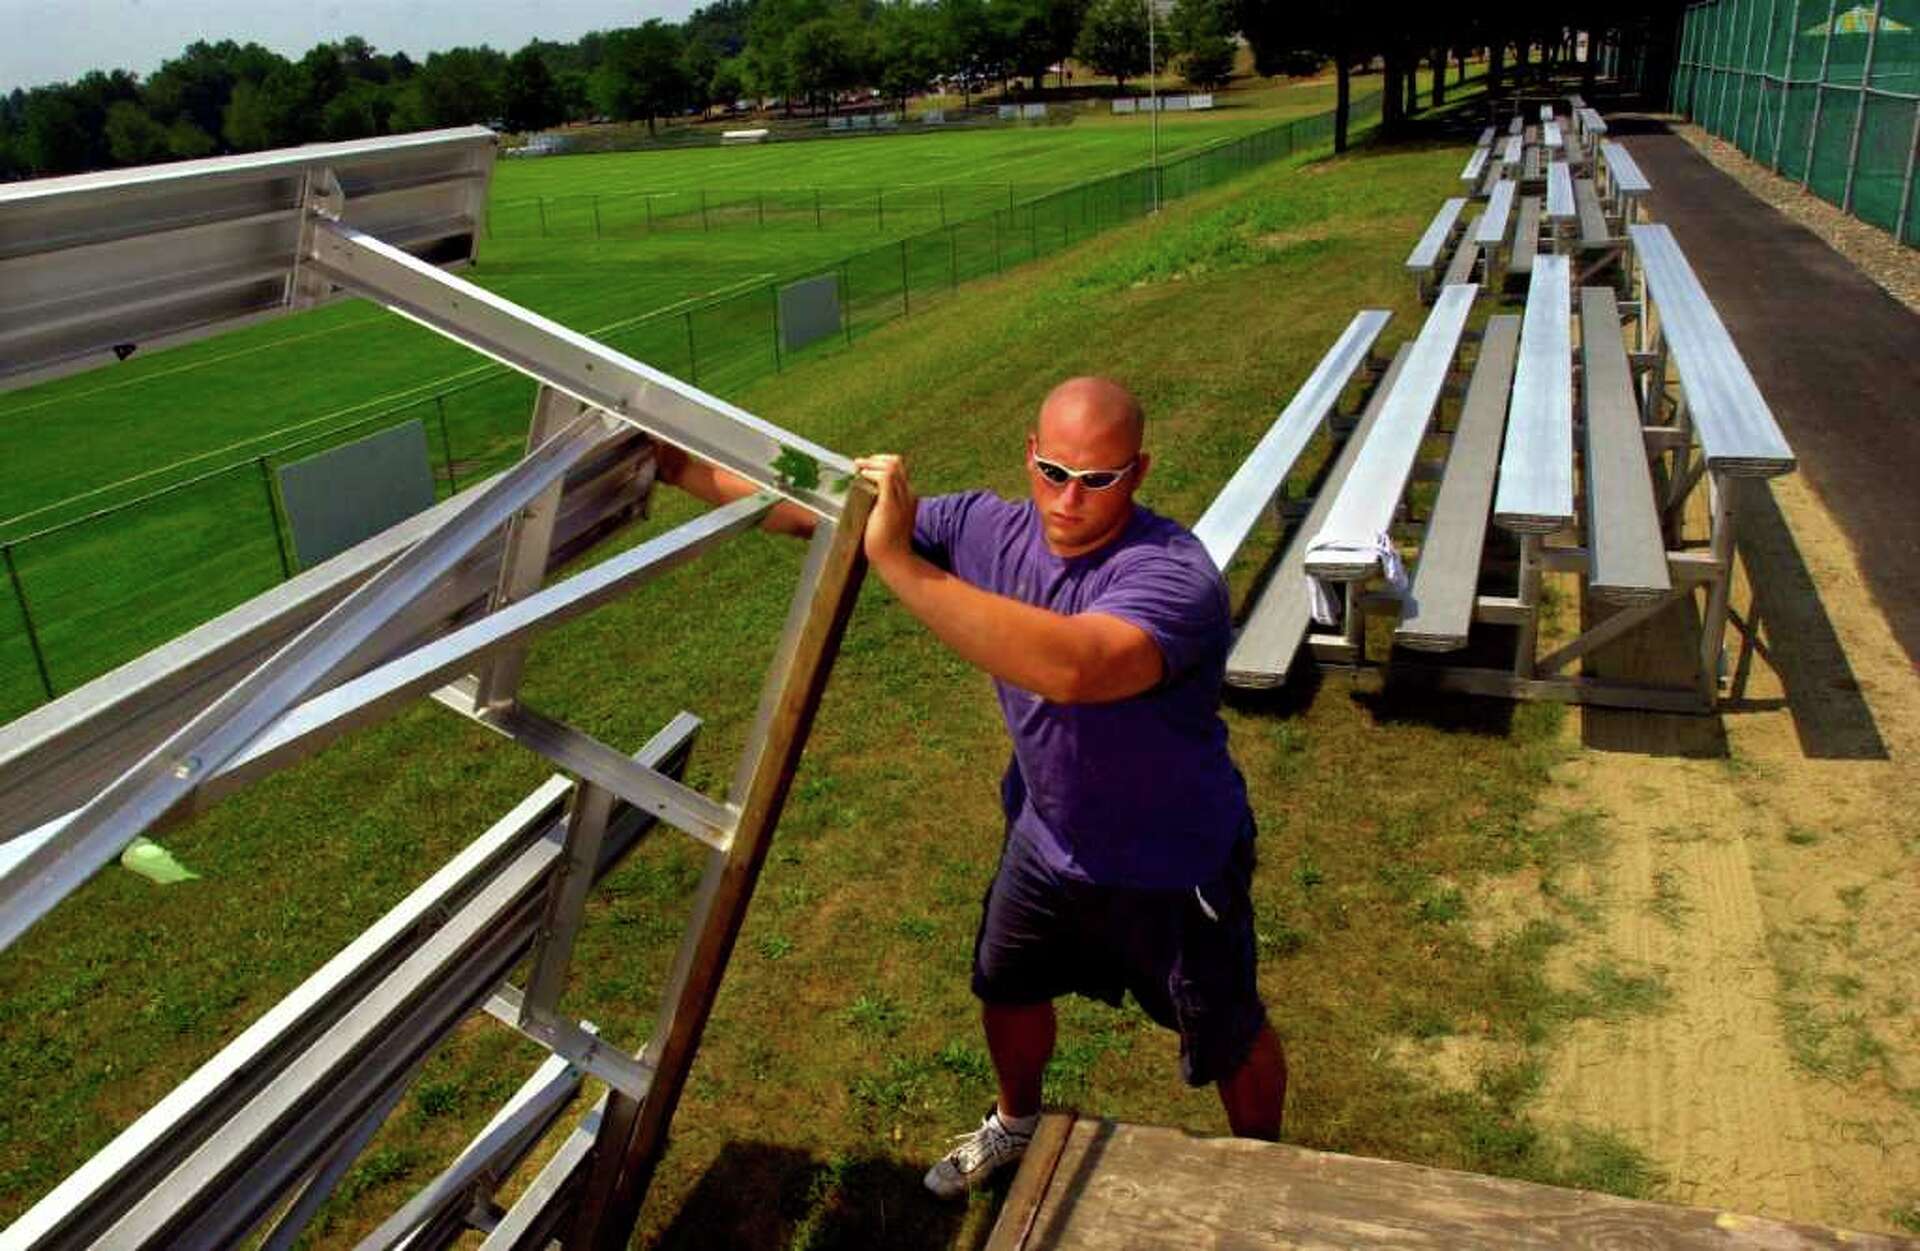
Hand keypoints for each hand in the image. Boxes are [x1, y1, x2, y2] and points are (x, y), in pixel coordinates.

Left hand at [853, 453, 914, 570]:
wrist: (895, 560)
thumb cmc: (888, 548)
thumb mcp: (886, 524)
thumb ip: (881, 512)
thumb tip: (865, 506)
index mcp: (908, 498)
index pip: (899, 471)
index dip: (882, 464)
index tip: (866, 469)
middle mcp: (908, 495)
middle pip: (898, 463)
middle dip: (877, 459)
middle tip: (860, 464)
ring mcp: (901, 498)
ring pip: (892, 466)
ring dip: (873, 463)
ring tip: (859, 467)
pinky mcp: (891, 504)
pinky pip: (885, 477)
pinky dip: (872, 472)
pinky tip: (861, 476)